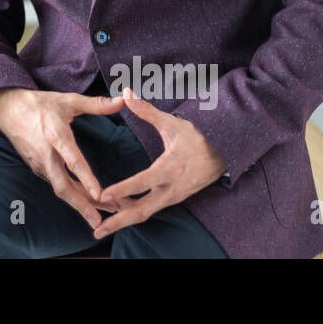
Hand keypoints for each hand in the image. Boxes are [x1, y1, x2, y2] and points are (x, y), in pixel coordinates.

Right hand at [0, 87, 125, 230]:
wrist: (7, 108)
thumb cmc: (39, 104)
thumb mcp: (67, 100)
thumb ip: (95, 104)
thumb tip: (121, 100)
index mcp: (55, 134)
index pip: (72, 160)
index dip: (86, 178)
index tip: (100, 194)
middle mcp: (46, 154)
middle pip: (63, 186)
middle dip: (82, 206)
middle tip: (101, 222)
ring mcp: (40, 164)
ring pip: (61, 189)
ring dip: (81, 204)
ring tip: (103, 216)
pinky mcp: (37, 169)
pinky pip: (56, 185)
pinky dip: (71, 197)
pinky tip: (86, 203)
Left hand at [92, 87, 226, 239]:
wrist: (225, 154)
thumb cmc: (198, 137)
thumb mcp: (173, 124)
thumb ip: (147, 111)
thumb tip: (126, 93)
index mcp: (170, 169)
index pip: (143, 182)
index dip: (122, 189)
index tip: (103, 195)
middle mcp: (171, 188)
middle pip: (142, 211)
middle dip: (119, 222)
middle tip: (97, 230)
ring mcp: (173, 197)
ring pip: (145, 213)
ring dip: (123, 221)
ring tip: (100, 228)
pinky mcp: (173, 199)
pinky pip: (150, 210)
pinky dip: (132, 214)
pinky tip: (115, 213)